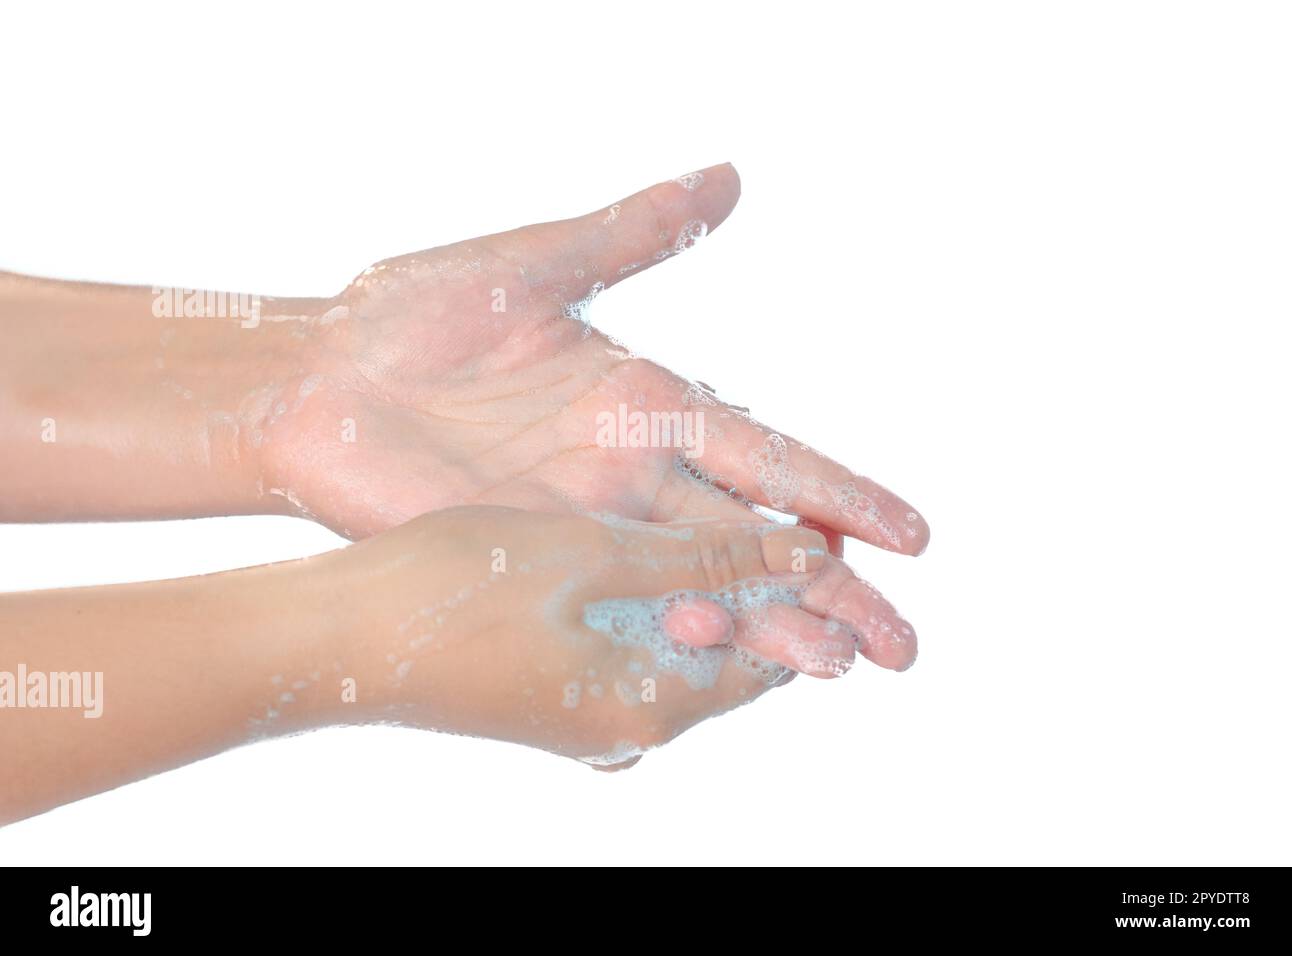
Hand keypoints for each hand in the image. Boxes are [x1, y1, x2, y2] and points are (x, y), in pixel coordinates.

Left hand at [249, 165, 928, 668]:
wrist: (312, 376)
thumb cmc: (412, 314)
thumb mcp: (536, 266)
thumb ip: (634, 232)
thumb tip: (731, 176)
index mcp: (648, 406)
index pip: (770, 460)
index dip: (842, 496)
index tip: (914, 534)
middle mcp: (630, 478)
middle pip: (751, 543)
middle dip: (832, 593)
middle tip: (902, 648)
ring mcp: (581, 529)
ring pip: (693, 588)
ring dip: (765, 633)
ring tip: (836, 673)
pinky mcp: (527, 564)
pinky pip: (614, 610)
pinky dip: (667, 644)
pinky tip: (715, 682)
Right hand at [316, 507, 859, 768]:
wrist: (338, 636)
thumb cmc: (460, 590)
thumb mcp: (596, 556)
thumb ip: (706, 560)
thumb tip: (809, 558)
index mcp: (654, 704)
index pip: (771, 653)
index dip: (806, 586)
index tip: (822, 521)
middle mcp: (630, 723)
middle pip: (729, 654)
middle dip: (761, 586)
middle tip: (778, 515)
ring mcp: (587, 712)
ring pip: (678, 643)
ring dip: (705, 586)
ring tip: (714, 519)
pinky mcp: (551, 690)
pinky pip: (628, 643)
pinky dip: (651, 596)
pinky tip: (637, 544)